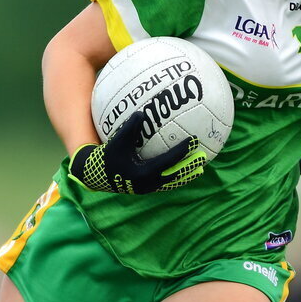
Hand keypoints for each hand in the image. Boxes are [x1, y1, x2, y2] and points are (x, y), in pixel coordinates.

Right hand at [68, 111, 206, 193]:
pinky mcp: (147, 189)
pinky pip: (167, 184)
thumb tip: (141, 112)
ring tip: (200, 168)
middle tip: (203, 157)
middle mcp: (149, 183)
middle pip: (175, 175)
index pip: (168, 160)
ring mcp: (149, 188)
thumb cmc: (108, 156)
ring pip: (173, 182)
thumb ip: (130, 128)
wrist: (97, 175)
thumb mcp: (118, 141)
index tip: (193, 141)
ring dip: (186, 175)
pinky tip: (184, 172)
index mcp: (144, 172)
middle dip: (190, 166)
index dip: (181, 151)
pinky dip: (176, 178)